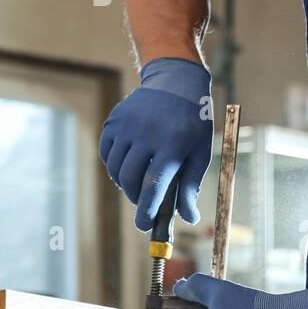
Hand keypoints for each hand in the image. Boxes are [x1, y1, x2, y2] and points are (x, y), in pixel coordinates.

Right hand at [99, 57, 212, 230]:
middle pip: (130, 179)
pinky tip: (128, 162)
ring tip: (139, 180)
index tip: (144, 226)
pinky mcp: (113, 121)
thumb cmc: (193, 122)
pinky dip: (114, 165)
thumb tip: (188, 218)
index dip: (146, 210)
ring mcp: (126, 125)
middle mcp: (146, 133)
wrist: (175, 82)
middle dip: (135, 198)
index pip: (153, 185)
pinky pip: (107, 154)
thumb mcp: (200, 152)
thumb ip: (191, 186)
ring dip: (125, 183)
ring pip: (116, 168)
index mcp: (172, 143)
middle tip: (144, 202)